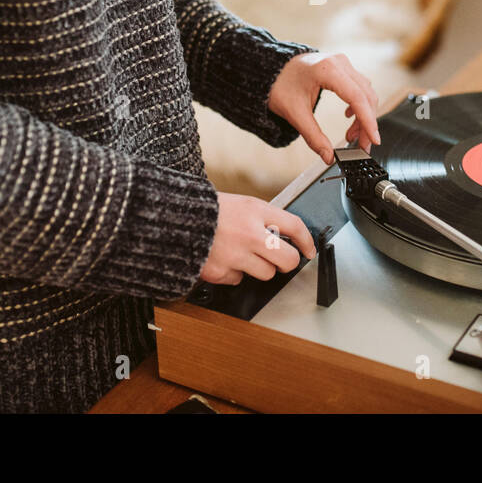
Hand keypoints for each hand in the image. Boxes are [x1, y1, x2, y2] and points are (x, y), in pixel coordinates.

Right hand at [199, 193, 316, 284]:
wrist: (172, 219)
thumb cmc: (205, 209)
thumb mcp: (239, 203)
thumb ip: (261, 218)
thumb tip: (282, 236)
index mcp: (255, 211)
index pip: (295, 227)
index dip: (307, 241)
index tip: (309, 249)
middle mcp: (249, 234)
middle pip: (287, 259)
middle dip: (288, 262)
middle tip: (282, 260)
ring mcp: (236, 256)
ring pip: (266, 273)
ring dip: (259, 268)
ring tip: (243, 254)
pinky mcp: (220, 272)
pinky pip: (238, 279)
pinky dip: (233, 272)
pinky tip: (223, 258)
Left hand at [267, 51, 381, 164]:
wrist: (271, 70)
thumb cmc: (279, 85)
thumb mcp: (294, 114)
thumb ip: (313, 137)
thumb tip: (328, 156)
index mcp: (327, 70)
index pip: (357, 97)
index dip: (368, 121)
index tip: (373, 140)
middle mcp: (339, 63)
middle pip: (365, 96)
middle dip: (367, 123)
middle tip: (362, 145)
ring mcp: (342, 63)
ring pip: (366, 92)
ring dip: (363, 115)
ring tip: (351, 134)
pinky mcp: (342, 67)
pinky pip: (359, 87)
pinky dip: (359, 105)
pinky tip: (349, 117)